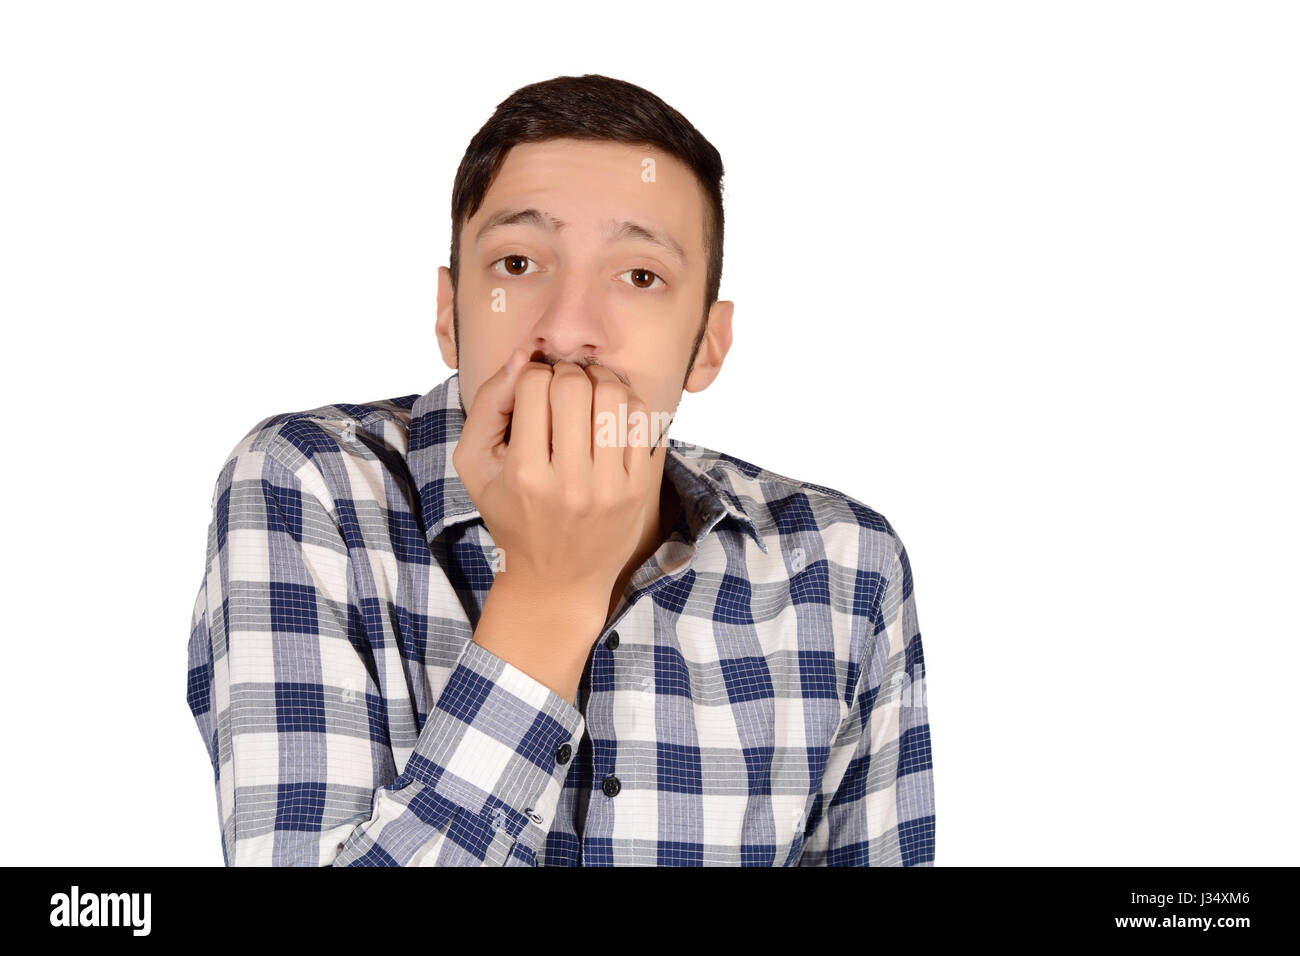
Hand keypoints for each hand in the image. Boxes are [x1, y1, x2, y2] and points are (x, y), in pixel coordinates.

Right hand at [453, 350, 655, 627]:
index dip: (533, 373)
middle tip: (562, 386)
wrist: (556, 579)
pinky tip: (609, 414)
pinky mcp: (640, 489)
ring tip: (588, 393)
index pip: (535, 385)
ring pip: (615, 396)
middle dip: (566, 372)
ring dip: (600, 381)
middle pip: (576, 385)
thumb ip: (489, 404)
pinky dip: (626, 404)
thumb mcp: (475, 464)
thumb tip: (524, 356)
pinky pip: (643, 420)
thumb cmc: (510, 513)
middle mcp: (570, 483)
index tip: (533, 388)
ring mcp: (611, 488)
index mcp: (524, 475)